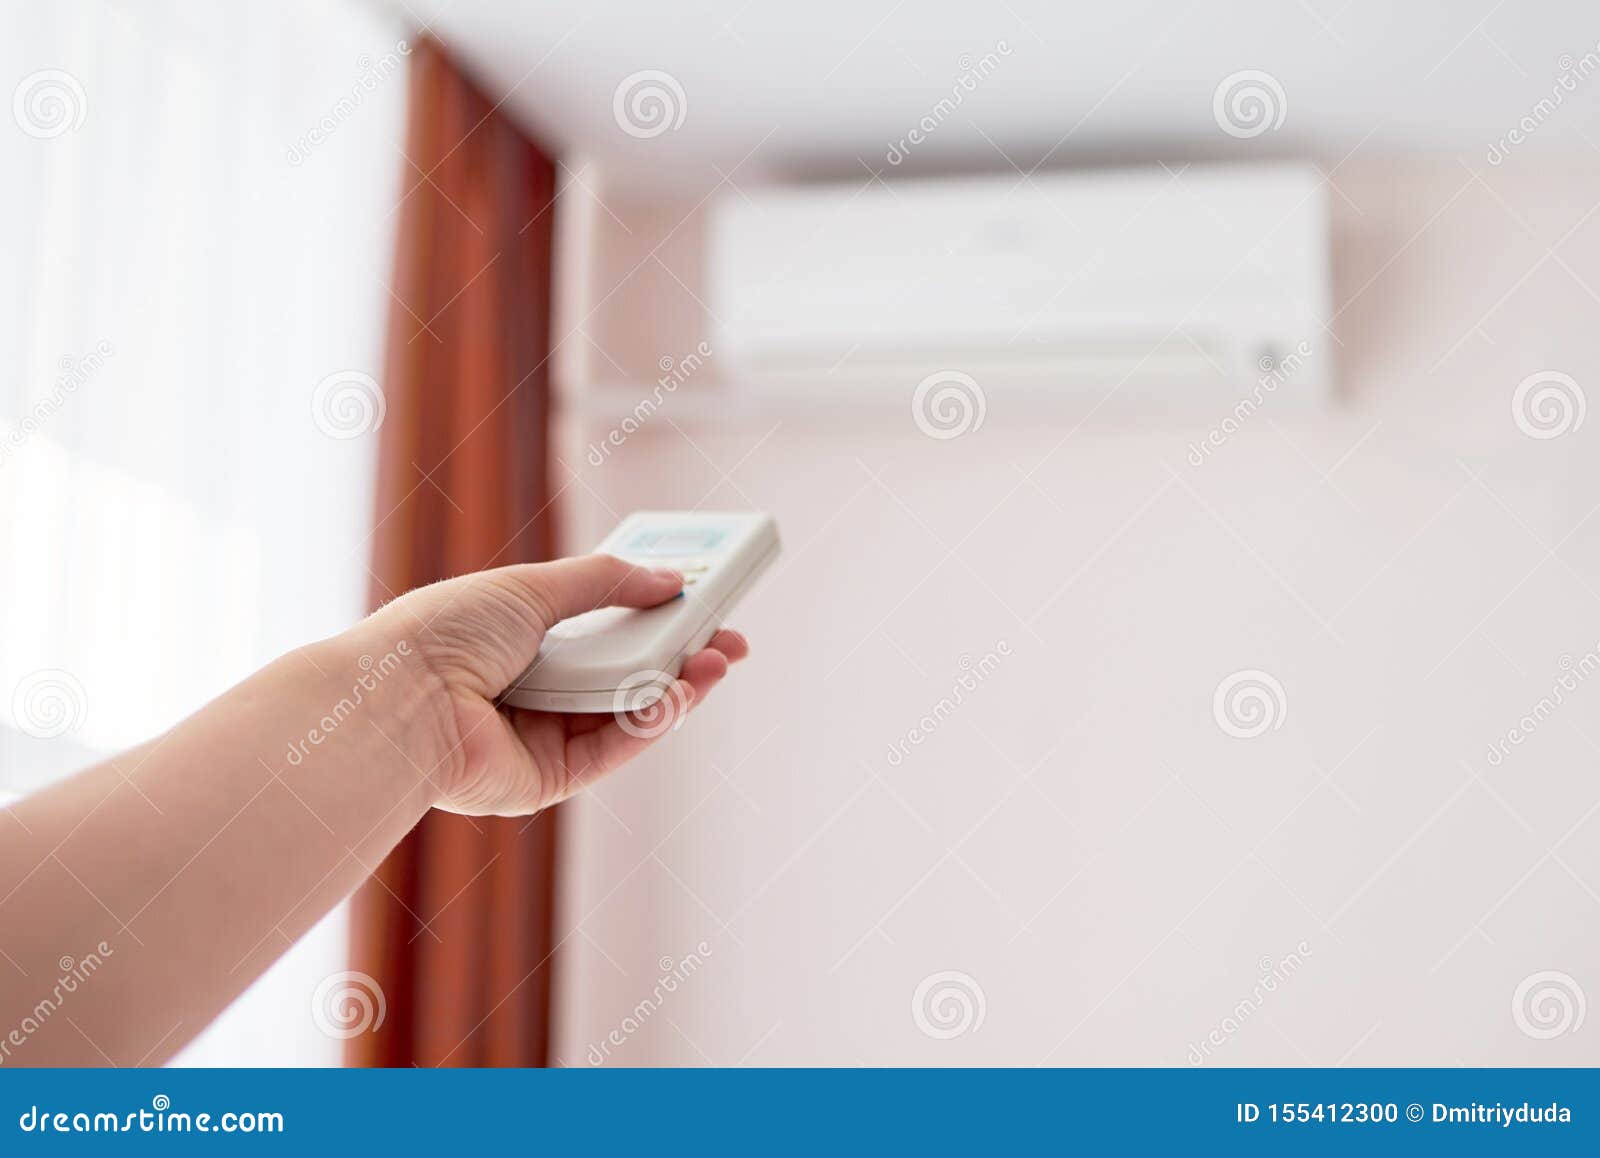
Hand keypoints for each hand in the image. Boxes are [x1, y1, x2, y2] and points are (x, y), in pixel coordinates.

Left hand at [365, 554, 748, 815]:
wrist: (399, 697)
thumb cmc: (445, 633)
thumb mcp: (533, 587)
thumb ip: (606, 582)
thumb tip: (669, 578)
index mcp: (521, 639)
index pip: (601, 628)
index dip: (651, 616)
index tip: (698, 600)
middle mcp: (532, 690)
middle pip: (623, 675)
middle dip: (679, 656)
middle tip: (729, 639)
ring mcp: (540, 738)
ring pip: (625, 714)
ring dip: (676, 687)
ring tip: (717, 659)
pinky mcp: (545, 780)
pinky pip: (609, 751)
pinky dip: (649, 724)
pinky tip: (678, 694)